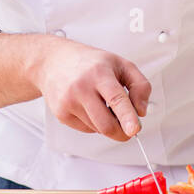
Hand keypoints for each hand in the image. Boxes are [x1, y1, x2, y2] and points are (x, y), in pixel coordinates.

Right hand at [32, 37, 150, 140]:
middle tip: (129, 127)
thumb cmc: (89, 63)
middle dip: (122, 132)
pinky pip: (86, 129)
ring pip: (98, 129)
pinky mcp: (61, 113)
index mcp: (99, 73)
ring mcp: (69, 102)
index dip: (127, 116)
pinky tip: (89, 107)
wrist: (53, 61)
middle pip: (106, 124)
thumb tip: (141, 111)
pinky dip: (93, 123)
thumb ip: (140, 85)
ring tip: (102, 104)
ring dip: (107, 124)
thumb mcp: (120, 64)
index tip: (134, 129)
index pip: (116, 98)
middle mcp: (82, 87)